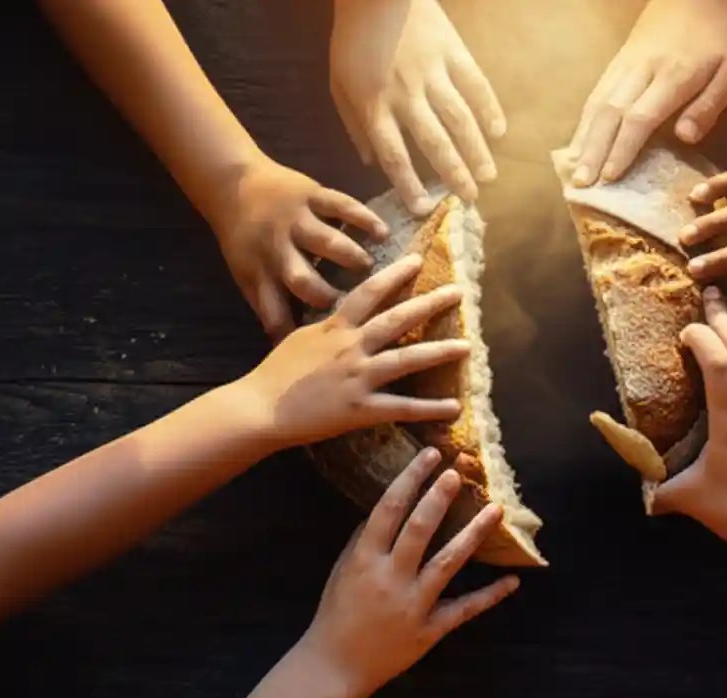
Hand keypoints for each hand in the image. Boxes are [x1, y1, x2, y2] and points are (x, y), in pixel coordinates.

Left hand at [210, 156, 388, 338]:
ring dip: (350, 256)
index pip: (274, 311)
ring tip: (369, 268)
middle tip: (349, 306)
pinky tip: (383, 234)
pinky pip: (341, 206)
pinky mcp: (311, 195)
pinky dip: (364, 219)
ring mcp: (296, 220)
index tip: (315, 348)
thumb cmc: (243, 238)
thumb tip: (283, 343)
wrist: (232, 185)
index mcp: (260, 273)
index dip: (292, 332)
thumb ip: (266, 303)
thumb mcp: (244, 273)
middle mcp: (279, 249)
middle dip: (325, 295)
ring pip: (325, 241)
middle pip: (301, 279)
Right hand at [236, 255, 468, 449]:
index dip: (394, 275)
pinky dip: (430, 408)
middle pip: (397, 319)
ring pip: (407, 359)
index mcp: (334, 328)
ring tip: (468, 345)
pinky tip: (454, 408)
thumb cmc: (274, 375)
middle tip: (459, 291)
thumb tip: (339, 315)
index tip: (417, 260)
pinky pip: (402, 408)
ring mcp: (357, 377)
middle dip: (429, 303)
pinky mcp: (360, 409)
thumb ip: (325, 328)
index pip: (368, 293)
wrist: (258, 408)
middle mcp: (350, 347)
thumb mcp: (299, 338)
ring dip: (440, 351)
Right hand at [300, 449, 519, 697]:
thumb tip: (392, 505)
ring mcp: (412, 605)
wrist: (335, 665)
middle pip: (418, 530)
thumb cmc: (337, 611)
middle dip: (439, 498)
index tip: (430, 455)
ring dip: (473, 534)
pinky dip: (490, 596)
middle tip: (457, 472)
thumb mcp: (344, 569)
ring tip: (496, 510)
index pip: (389, 509)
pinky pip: (464, 610)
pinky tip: (512, 580)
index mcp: (364, 559)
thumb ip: (366, 538)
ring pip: (447, 563)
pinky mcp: (430, 630)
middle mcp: (389, 578)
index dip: (410, 478)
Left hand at [330, 0, 504, 214]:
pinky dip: (489, 108)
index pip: (394, 155)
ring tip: (488, 176)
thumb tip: (371, 163)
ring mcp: (433, 73)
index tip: (423, 208)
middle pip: (433, 142)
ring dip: (476, 150)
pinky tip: (498, 132)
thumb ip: (355, 125)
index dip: (409, 185)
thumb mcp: (339, 84)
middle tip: (470, 199)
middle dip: (453, 174)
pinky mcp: (453, 52)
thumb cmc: (353, 40)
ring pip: (459, 118)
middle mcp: (406, 94)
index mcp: (376, 105)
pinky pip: (476, 84)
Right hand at [566, 0, 726, 185]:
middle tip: (581, 183)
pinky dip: (584, 121)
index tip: (611, 177)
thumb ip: (709, 106)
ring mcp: (625, 63)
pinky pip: (595, 92)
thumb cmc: (719, 35)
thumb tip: (684, 139)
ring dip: (583, 139)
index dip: (623, 148)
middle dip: (594, 151)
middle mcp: (643, 69)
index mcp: (675, 75)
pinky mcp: (617, 60)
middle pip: (611, 113)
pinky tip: (579, 142)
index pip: (641, 116)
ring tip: (573, 170)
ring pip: (597, 102)